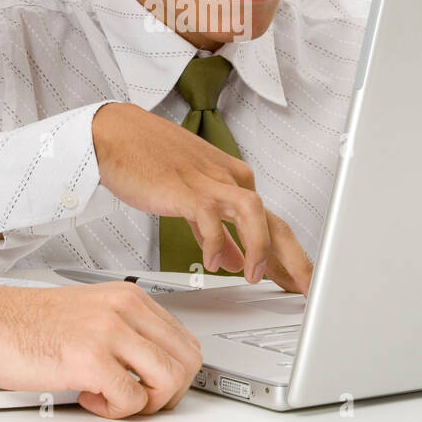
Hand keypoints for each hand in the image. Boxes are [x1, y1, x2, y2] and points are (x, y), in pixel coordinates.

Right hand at [0, 280, 203, 418]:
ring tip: (115, 398)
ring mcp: (109, 332)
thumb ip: (126, 328)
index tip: (153, 385)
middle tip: (139, 398)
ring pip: (169, 379)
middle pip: (186, 360)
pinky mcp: (90, 359)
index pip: (184, 339)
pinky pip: (131, 400)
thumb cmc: (28, 322)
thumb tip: (155, 360)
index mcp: (129, 297)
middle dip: (168, 391)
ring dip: (146, 402)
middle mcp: (124, 309)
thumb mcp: (92, 312)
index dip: (174, 373)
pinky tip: (90, 398)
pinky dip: (114, 410)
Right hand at [91, 102, 311, 294]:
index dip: (289, 255)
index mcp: (232, 181)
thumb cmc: (148, 161)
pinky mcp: (186, 189)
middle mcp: (228, 180)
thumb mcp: (191, 201)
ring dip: (260, 249)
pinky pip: (210, 218)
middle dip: (294, 259)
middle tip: (305, 286)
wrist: (116, 134)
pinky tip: (213, 262)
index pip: (273, 222)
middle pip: (275, 221)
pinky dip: (216, 242)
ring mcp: (209, 182)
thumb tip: (232, 260)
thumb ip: (214, 231)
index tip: (297, 279)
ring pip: (253, 214)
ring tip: (255, 277)